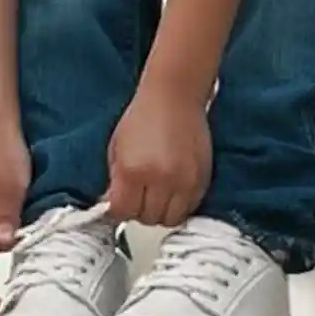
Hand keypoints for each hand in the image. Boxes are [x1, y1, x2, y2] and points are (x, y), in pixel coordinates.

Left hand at [105, 87, 211, 225]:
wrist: (174, 96)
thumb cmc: (142, 117)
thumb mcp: (116, 148)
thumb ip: (114, 180)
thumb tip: (112, 206)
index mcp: (132, 170)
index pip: (122, 212)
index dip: (119, 210)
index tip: (120, 204)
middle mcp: (159, 179)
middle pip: (147, 218)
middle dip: (139, 211)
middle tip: (138, 198)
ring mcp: (183, 181)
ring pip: (170, 219)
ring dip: (161, 212)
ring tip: (156, 196)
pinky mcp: (202, 179)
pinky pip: (190, 208)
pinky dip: (179, 206)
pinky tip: (172, 191)